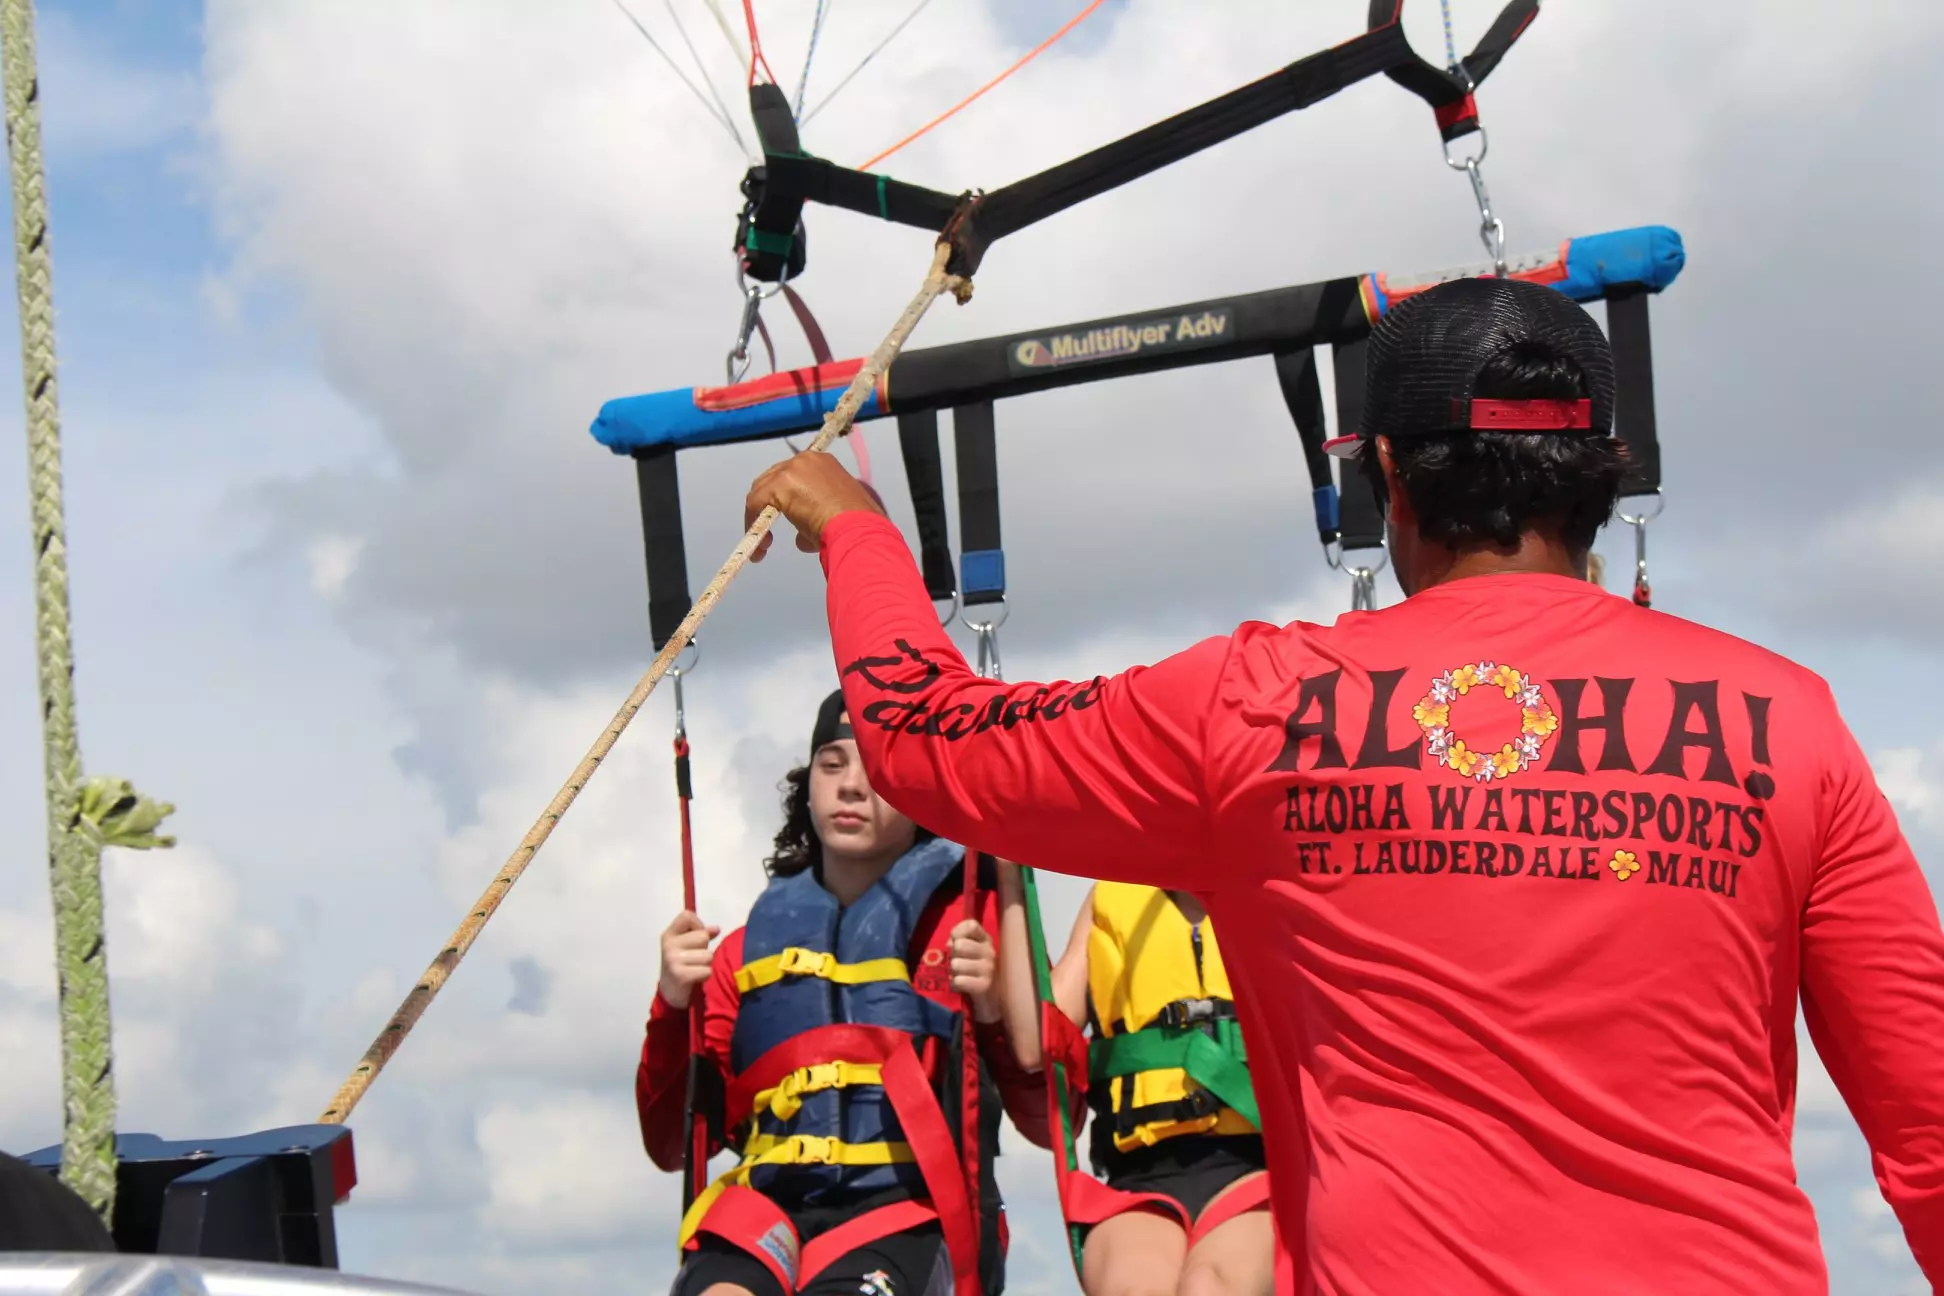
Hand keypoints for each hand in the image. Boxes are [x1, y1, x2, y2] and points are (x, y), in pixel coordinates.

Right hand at [658, 911, 719, 1010]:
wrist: (670, 993)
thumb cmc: (682, 965)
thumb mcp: (687, 946)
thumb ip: (701, 934)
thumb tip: (716, 928)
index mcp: (669, 935)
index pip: (687, 916)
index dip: (697, 925)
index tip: (695, 936)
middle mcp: (669, 945)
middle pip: (702, 936)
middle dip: (704, 948)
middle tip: (694, 958)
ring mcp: (673, 960)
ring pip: (708, 955)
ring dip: (706, 964)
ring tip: (695, 968)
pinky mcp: (680, 975)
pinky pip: (707, 970)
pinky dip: (705, 975)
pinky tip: (696, 978)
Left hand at [744, 450, 886, 562]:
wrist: (857, 529)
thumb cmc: (855, 526)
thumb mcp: (836, 517)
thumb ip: (816, 520)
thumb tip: (801, 539)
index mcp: (823, 464)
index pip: (794, 477)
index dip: (785, 499)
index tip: (788, 521)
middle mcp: (806, 460)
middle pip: (773, 478)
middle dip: (767, 506)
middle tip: (769, 535)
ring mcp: (791, 470)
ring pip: (762, 490)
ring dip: (759, 516)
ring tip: (764, 544)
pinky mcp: (779, 484)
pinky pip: (756, 503)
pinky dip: (753, 523)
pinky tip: (760, 546)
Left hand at [948, 919, 1000, 1022]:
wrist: (988, 1001)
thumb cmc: (973, 972)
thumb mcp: (968, 952)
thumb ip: (959, 940)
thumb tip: (950, 943)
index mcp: (986, 940)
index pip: (971, 925)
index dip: (957, 932)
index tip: (955, 942)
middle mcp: (990, 951)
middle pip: (959, 945)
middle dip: (953, 956)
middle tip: (959, 965)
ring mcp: (989, 968)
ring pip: (956, 964)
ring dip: (953, 973)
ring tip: (961, 976)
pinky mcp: (984, 985)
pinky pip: (958, 980)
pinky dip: (955, 985)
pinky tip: (961, 987)